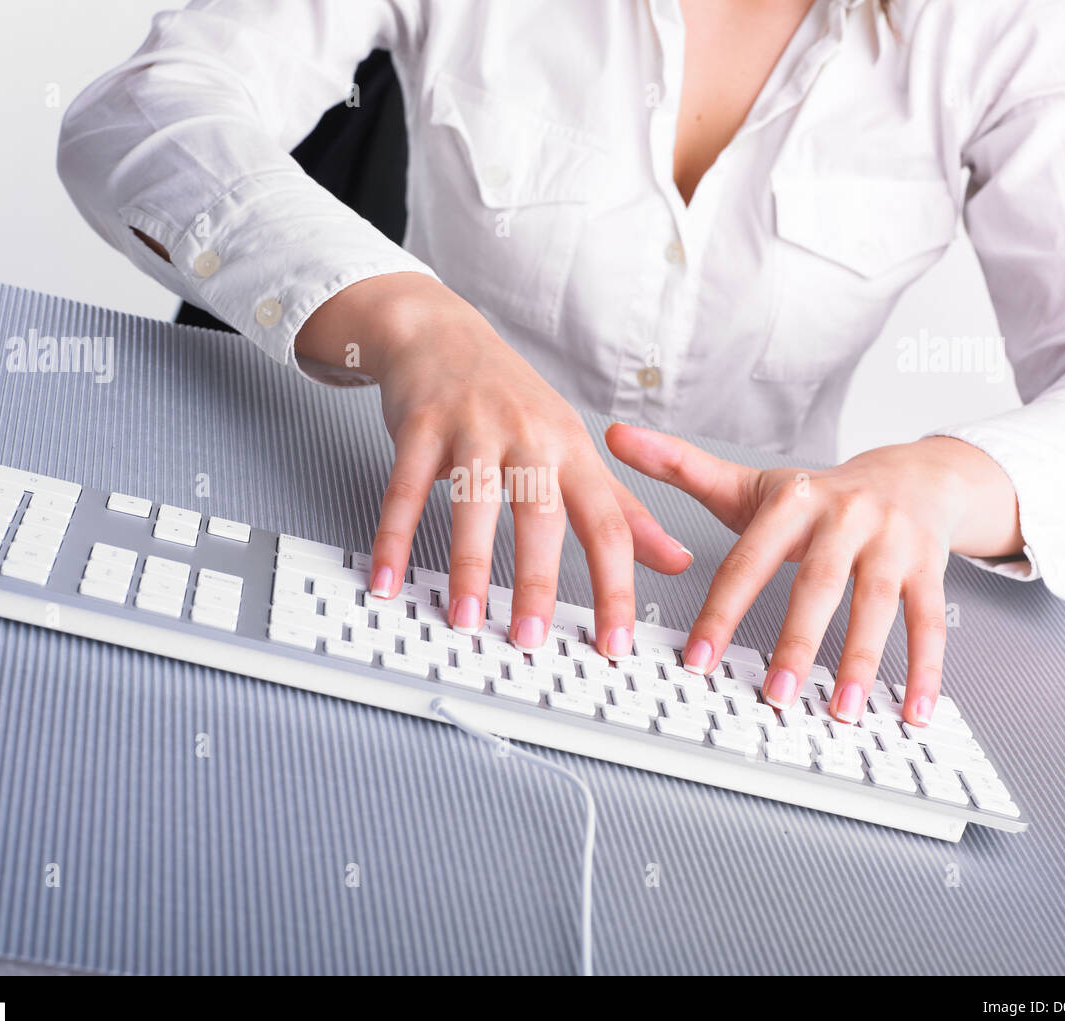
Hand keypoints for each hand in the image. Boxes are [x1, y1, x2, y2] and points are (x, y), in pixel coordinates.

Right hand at [296, 275, 692, 654]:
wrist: (440, 334)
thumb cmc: (511, 400)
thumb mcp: (574, 448)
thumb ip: (621, 508)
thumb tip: (676, 557)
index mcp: (573, 450)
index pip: (608, 526)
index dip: (617, 586)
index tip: (615, 643)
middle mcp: (529, 437)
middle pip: (540, 515)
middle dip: (538, 582)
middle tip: (532, 638)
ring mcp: (472, 428)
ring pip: (473, 503)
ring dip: (468, 566)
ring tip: (465, 619)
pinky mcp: (421, 426)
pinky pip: (403, 489)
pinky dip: (394, 538)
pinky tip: (389, 577)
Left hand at [605, 423, 1024, 726]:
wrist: (914, 474)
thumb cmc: (818, 495)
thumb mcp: (750, 481)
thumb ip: (680, 466)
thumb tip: (612, 435)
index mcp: (792, 500)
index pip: (748, 561)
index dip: (721, 613)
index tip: (698, 659)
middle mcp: (846, 515)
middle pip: (817, 584)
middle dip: (795, 643)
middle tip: (773, 695)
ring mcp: (893, 540)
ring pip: (876, 605)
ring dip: (860, 663)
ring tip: (839, 711)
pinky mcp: (931, 565)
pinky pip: (930, 622)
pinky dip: (926, 671)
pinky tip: (912, 711)